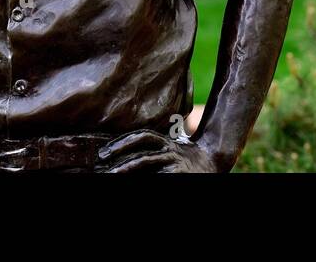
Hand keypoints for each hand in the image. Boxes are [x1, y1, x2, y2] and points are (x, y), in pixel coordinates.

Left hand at [96, 129, 223, 172]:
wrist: (214, 162)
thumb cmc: (187, 157)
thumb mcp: (172, 146)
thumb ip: (154, 147)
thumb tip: (125, 149)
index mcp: (166, 141)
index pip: (142, 136)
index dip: (123, 141)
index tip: (104, 150)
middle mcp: (170, 149)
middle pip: (142, 150)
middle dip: (120, 156)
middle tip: (101, 163)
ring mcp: (175, 163)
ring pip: (148, 162)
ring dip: (128, 167)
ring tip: (112, 174)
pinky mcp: (178, 174)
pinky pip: (160, 175)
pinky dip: (148, 177)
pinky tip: (137, 179)